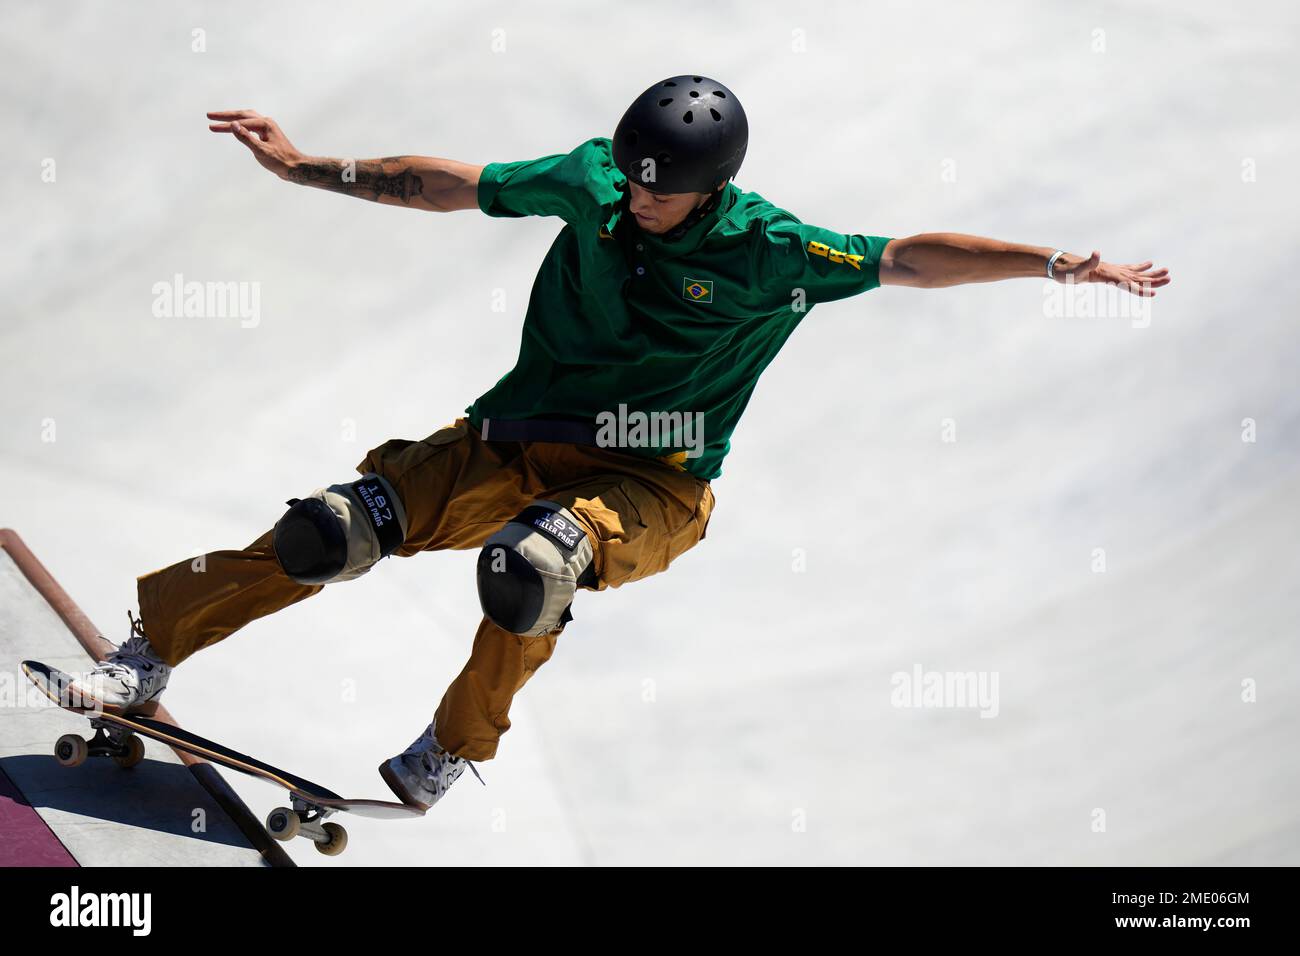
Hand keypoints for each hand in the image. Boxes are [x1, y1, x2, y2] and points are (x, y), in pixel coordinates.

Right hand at [207, 109, 304, 178]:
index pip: (240, 122)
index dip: (224, 125)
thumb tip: (233, 124)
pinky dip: (240, 124)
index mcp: (265, 124)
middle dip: (225, 115)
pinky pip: (251, 125)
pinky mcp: (268, 134)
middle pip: (242, 114)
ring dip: (233, 117)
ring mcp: (268, 128)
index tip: (211, 126)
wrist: (296, 168)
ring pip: (247, 118)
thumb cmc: (281, 161)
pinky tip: (236, 127)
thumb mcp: (261, 151)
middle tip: (209, 115)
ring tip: (219, 119)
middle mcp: (266, 123)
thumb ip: (246, 138)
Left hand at [1053, 250, 1169, 297]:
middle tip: (1170, 277)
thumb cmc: (1065, 271)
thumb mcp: (1075, 269)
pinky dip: (1139, 269)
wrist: (1059, 265)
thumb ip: (1087, 262)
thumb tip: (1096, 252)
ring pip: (1135, 274)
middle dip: (1153, 279)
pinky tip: (1148, 265)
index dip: (1140, 289)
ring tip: (1166, 271)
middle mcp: (1112, 271)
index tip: (1154, 293)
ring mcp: (1111, 269)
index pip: (1127, 283)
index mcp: (1107, 274)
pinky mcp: (1108, 270)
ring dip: (1150, 274)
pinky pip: (1127, 271)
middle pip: (1136, 277)